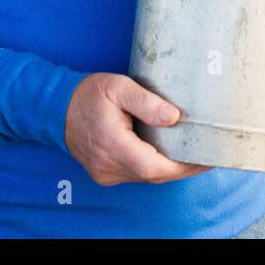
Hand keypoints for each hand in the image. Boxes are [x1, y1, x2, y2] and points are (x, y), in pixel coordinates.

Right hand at [64, 72, 210, 185]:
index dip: (182, 167)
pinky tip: (168, 155)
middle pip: (153, 175)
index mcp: (112, 144)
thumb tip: (173, 118)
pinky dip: (154, 167)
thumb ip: (146, 102)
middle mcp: (108, 165)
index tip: (205, 159)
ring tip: (193, 154)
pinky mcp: (105, 173)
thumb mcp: (118, 87)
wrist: (57, 107)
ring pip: (146, 177)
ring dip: (169, 168)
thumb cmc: (89, 94)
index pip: (153, 167)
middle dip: (182, 168)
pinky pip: (136, 175)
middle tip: (207, 156)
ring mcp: (105, 173)